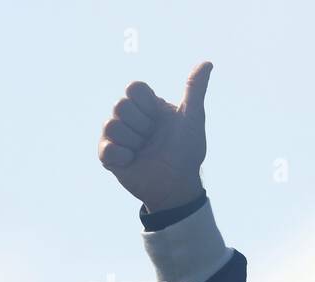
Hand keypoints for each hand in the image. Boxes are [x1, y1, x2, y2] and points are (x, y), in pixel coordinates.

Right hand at [98, 61, 212, 211]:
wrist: (178, 186)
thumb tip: (208, 63)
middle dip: (142, 125)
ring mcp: (117, 136)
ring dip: (134, 142)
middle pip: (120, 105)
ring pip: (111, 124)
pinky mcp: (108, 155)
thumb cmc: (187, 152)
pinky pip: (106, 147)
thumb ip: (195, 90)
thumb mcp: (193, 119)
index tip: (159, 118)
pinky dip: (123, 156)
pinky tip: (134, 162)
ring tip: (144, 152)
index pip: (133, 87)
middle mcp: (130, 118)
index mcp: (147, 105)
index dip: (145, 104)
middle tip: (152, 139)